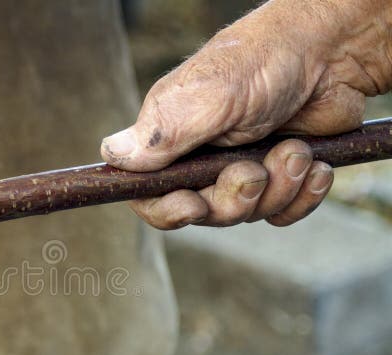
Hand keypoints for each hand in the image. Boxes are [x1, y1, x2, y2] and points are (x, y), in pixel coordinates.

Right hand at [101, 0, 391, 229]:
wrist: (332, 51)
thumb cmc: (261, 63)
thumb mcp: (205, 98)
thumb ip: (160, 135)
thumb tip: (111, 156)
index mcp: (171, 141)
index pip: (150, 197)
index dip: (168, 212)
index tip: (193, 205)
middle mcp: (201, 160)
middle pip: (204, 214)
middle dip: (233, 199)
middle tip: (252, 170)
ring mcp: (242, 169)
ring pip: (248, 214)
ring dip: (277, 188)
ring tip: (294, 150)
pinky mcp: (280, 176)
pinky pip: (284, 213)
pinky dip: (303, 195)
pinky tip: (314, 164)